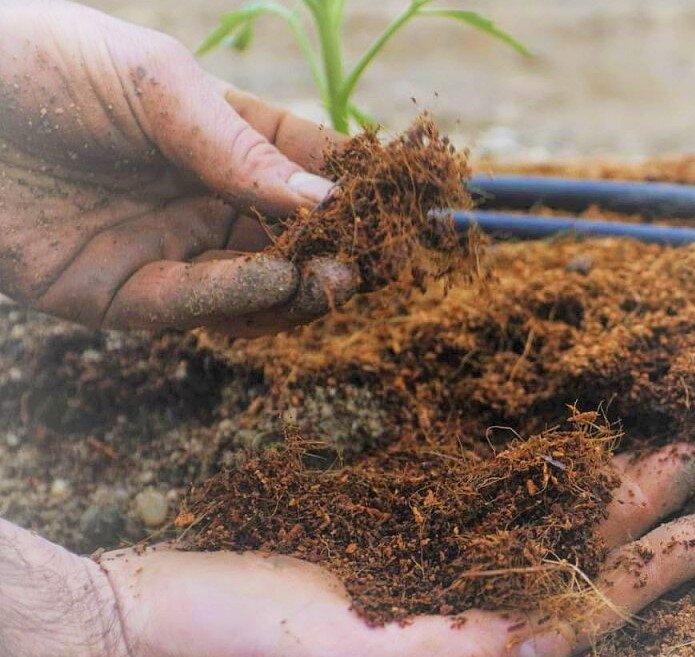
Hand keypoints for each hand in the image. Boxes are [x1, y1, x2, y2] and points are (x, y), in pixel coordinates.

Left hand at [0, 0, 355, 333]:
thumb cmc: (43, 64)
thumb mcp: (155, 84)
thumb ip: (238, 146)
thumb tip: (328, 199)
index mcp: (216, 138)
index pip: (303, 168)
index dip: (354, 187)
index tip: (401, 205)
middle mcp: (200, 198)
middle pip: (288, 238)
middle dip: (335, 251)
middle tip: (376, 260)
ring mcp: (166, 249)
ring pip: (252, 286)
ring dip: (298, 287)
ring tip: (336, 277)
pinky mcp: (122, 295)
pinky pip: (192, 305)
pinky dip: (236, 298)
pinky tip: (273, 283)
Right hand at [95, 443, 694, 656]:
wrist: (140, 628)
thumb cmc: (216, 655)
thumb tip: (537, 646)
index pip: (573, 620)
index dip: (645, 575)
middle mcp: (443, 632)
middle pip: (562, 572)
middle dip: (633, 523)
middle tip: (691, 462)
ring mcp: (412, 592)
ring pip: (523, 541)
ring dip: (585, 499)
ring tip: (640, 456)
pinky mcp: (377, 558)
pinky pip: (469, 521)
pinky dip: (516, 490)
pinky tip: (539, 467)